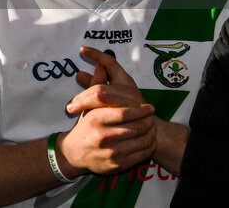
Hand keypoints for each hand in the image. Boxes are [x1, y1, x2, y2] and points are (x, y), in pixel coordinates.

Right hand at [56, 47, 156, 176]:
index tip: (149, 107)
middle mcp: (102, 137)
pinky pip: (141, 155)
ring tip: (151, 128)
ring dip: (150, 134)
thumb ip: (96, 84)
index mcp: (95, 119)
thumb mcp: (88, 105)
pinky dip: (148, 147)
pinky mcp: (118, 165)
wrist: (76, 153)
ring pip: (141, 141)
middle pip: (135, 127)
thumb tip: (101, 63)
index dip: (140, 110)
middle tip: (153, 117)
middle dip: (148, 122)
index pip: (123, 113)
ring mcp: (110, 153)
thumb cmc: (86, 125)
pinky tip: (147, 141)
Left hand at [69, 46, 147, 110]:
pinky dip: (98, 114)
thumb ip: (95, 85)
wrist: (150, 131)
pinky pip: (113, 113)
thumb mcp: (110, 95)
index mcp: (124, 80)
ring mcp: (135, 102)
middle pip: (101, 86)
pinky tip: (88, 117)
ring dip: (86, 104)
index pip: (110, 63)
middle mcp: (130, 89)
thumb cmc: (127, 111)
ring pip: (104, 98)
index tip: (82, 49)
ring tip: (72, 108)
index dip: (97, 55)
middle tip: (70, 104)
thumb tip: (79, 74)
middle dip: (82, 95)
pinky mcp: (137, 115)